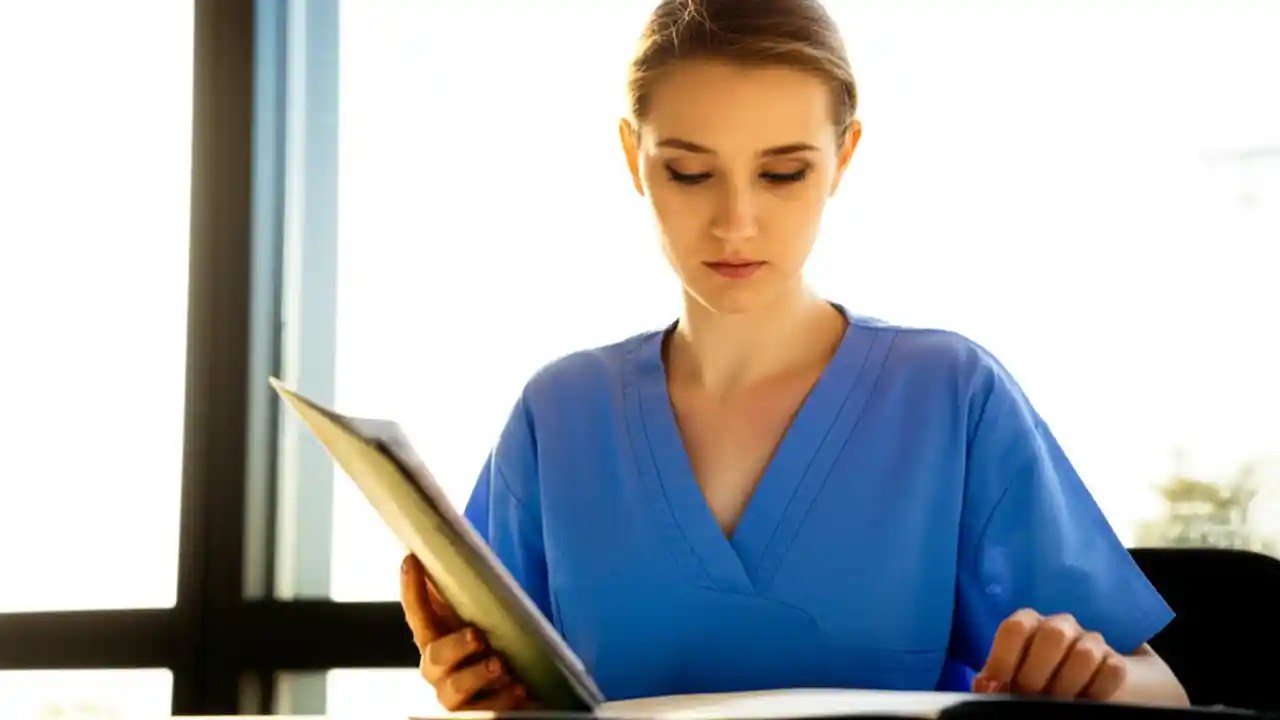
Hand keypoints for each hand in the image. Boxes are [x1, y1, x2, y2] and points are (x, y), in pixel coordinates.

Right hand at [400, 554, 532, 711]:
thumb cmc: (494, 646)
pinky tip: (519, 688)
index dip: (411, 589)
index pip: (417, 613)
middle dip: (454, 646)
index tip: (411, 561)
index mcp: (435, 639)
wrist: (517, 686)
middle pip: (434, 656)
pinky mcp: (474, 714)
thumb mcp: (482, 617)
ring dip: (477, 674)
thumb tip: (458, 554)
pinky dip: (502, 698)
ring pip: (454, 689)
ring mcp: (453, 696)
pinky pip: (484, 711)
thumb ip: (467, 596)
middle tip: (476, 635)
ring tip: (499, 665)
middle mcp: (438, 669)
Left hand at [974, 608, 1127, 700]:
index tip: (997, 688)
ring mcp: (1090, 640)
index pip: (1015, 628)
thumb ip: (994, 679)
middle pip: (1053, 634)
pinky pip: (1112, 671)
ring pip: (1085, 654)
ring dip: (1067, 685)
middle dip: (1036, 673)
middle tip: (1028, 698)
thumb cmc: (1032, 676)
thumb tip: (985, 688)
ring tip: (1057, 704)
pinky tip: (1084, 702)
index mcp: (1027, 623)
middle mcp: (1059, 625)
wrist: (1079, 682)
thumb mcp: (1008, 675)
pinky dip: (1097, 692)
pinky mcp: (1115, 660)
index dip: (1003, 660)